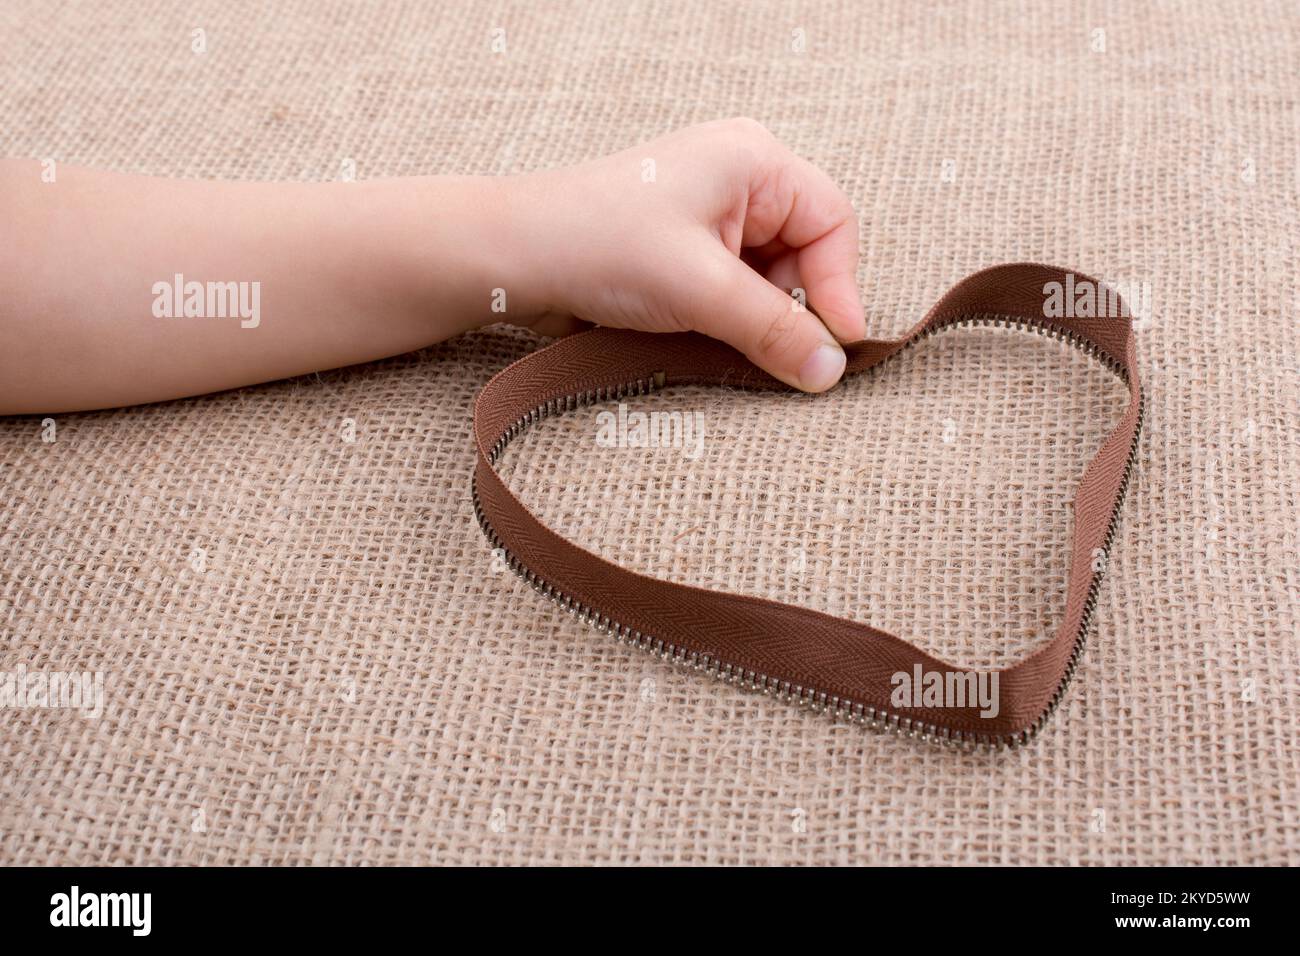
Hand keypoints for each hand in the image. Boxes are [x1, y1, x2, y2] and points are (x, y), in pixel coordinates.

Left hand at [504, 118, 864, 392]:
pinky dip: (729, 319)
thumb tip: (830, 371)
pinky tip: (702, 335)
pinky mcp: (683, 250)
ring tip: (720, 337)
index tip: (837, 347)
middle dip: (792, 305)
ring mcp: (708, 215)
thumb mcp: (701, 289)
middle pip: (804, 254)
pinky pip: (732, 289)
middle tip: (774, 351)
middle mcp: (737, 179)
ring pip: (768, 279)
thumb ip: (773, 330)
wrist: (511, 259)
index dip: (840, 287)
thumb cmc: (599, 245)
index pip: (833, 224)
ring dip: (756, 318)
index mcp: (753, 161)